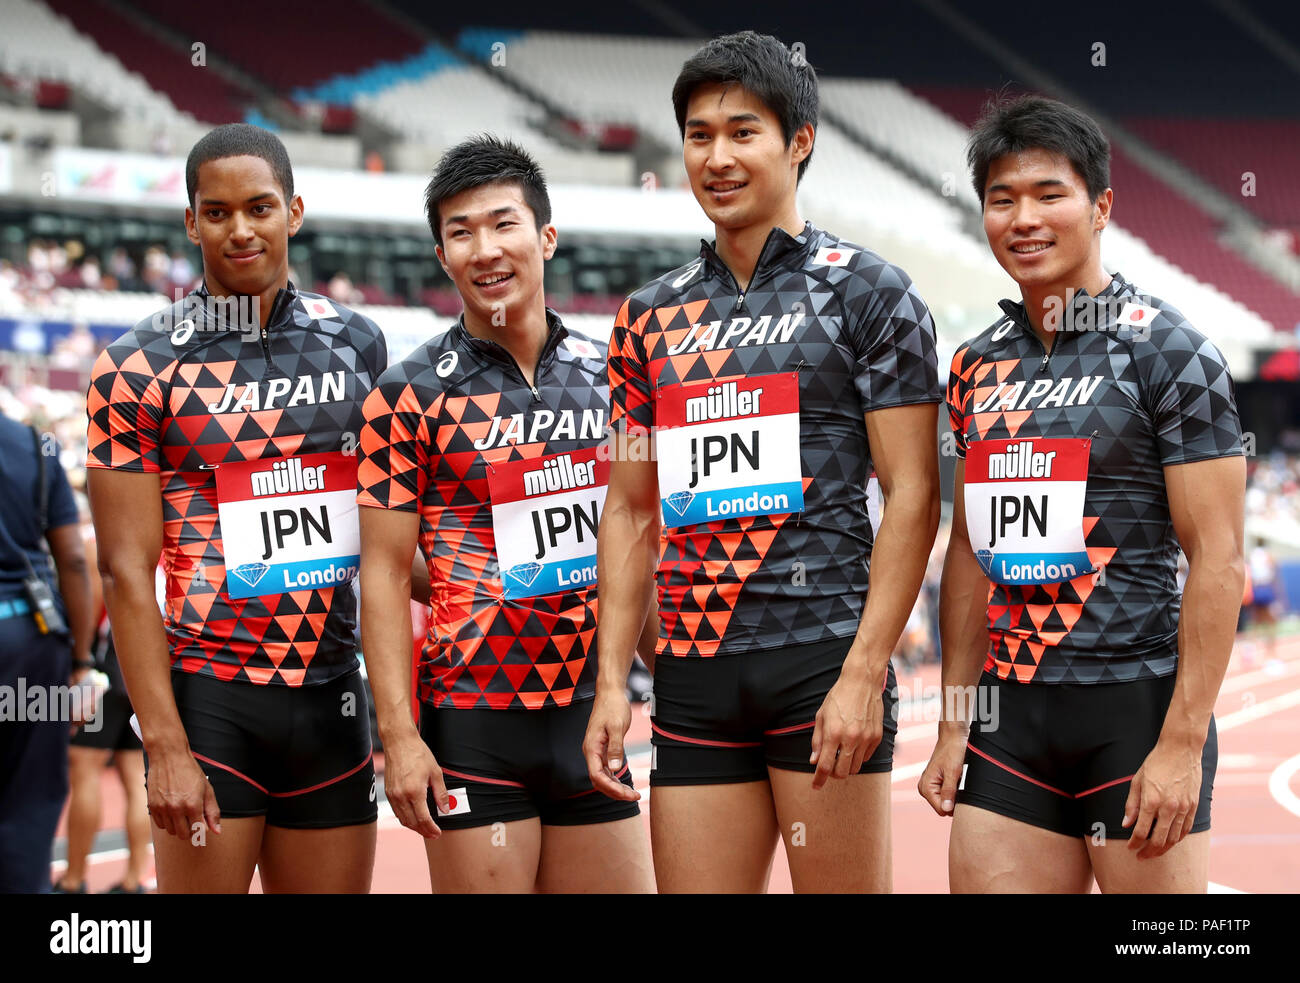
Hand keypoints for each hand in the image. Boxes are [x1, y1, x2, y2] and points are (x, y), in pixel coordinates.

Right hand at [145, 746, 220, 838]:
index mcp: (193, 805)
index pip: (199, 831)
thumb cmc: (190, 772)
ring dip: (178, 826)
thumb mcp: (207, 789)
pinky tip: (172, 810)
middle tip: (192, 820)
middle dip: (190, 831)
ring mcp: (162, 808)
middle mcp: (176, 809)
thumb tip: (217, 831)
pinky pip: (160, 825)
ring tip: (182, 812)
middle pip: (184, 835)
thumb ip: (212, 812)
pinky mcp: (152, 807)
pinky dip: (167, 822)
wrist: (168, 757)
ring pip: (171, 831)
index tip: (203, 823)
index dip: (202, 829)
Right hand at [382, 731, 446, 838]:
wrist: (399, 742)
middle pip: (412, 823)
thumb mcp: (435, 772)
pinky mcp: (388, 792)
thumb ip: (441, 793)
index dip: (431, 829)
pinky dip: (405, 818)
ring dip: (414, 827)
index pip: (423, 819)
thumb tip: (446, 809)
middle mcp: (401, 796)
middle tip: (433, 835)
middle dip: (423, 831)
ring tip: (425, 829)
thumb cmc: (418, 754)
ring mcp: (393, 795)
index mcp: (415, 791)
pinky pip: (397, 812)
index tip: (438, 833)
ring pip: (403, 819)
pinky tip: (413, 818)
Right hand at [583, 690, 638, 800]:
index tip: (627, 794)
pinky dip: (615, 779)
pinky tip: (625, 784)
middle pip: (599, 781)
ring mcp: (596, 751)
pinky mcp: (602, 749)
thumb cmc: (613, 706)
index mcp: (592, 748)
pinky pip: (606, 770)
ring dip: (616, 787)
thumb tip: (615, 768)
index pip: (598, 776)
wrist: (610, 692)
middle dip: (615, 792)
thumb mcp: (618, 726)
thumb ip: (616, 747)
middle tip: (635, 797)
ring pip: (603, 777)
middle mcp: (591, 752)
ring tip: (633, 793)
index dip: (612, 789)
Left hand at [810, 670, 883, 789]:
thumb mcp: (821, 716)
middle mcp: (851, 738)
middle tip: (829, 767)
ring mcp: (866, 738)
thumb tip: (814, 761)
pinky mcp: (877, 737)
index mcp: (834, 733)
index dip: (819, 779)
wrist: (861, 682)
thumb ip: (817, 741)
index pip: (825, 766)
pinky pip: (867, 757)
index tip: (816, 786)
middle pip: (842, 772)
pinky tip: (853, 745)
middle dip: (833, 774)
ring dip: (846, 766)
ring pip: (856, 767)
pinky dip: (858, 757)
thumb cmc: (838, 698)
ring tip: (841, 754)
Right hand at [918, 727, 967, 815]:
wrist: (953, 736)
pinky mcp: (937, 783)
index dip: (954, 804)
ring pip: (947, 801)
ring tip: (958, 778)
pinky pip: (948, 794)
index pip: (942, 810)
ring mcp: (931, 786)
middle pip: (944, 807)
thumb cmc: (953, 750)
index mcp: (926, 786)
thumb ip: (949, 791)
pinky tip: (957, 777)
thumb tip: (946, 810)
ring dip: (956, 792)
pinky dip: (956, 788)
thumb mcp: (953, 771)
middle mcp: (925, 788)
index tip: (960, 790)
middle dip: (954, 798)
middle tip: (959, 782)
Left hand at [1122, 736, 1202, 858]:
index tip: (1130, 848)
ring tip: (1155, 852)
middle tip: (1141, 856)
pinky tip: (1171, 842)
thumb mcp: (1137, 780)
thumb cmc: (1155, 763)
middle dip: (1149, 851)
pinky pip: (1186, 829)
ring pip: (1175, 838)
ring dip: (1164, 849)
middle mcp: (1169, 807)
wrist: (1180, 750)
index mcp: (1151, 800)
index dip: (1135, 843)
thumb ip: (1131, 804)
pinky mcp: (1194, 806)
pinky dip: (1178, 839)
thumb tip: (1126, 824)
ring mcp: (1184, 808)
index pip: (1141, 831)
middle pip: (1159, 840)